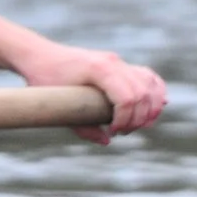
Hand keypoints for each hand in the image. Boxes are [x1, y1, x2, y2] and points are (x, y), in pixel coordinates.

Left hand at [15, 44, 166, 142]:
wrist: (38, 56)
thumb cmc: (44, 81)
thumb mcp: (59, 108)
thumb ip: (84, 127)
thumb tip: (107, 141)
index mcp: (99, 69)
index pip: (127, 97)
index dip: (125, 120)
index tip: (114, 132)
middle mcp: (113, 62)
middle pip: (142, 93)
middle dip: (138, 118)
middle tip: (123, 132)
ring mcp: (118, 62)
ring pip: (150, 84)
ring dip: (151, 108)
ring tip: (140, 124)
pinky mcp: (119, 65)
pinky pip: (147, 76)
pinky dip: (156, 92)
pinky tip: (157, 106)